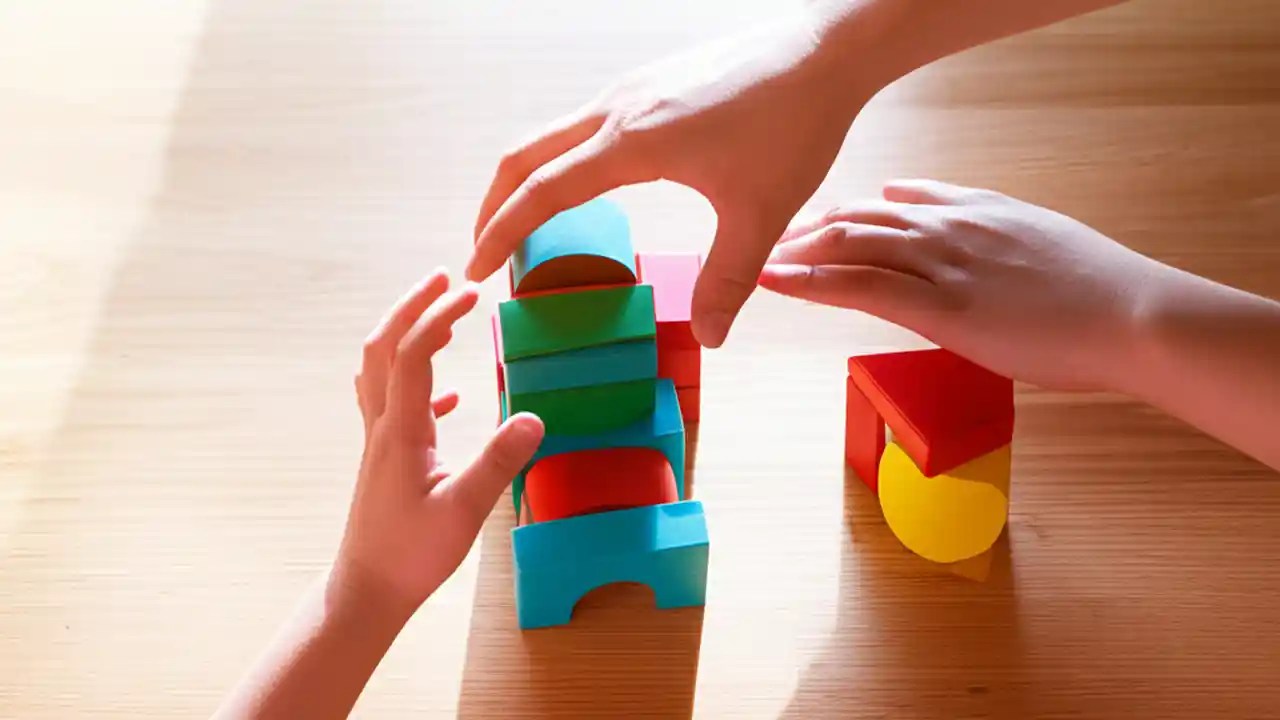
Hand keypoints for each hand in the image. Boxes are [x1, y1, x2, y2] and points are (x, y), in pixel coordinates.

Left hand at [333, 270, 544, 618]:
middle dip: (410, 307)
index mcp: (400, 431)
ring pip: (379, 371)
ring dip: (406, 336)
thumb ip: (498, 462)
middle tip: (443, 279)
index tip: (472, 291)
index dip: (438, 315)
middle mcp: (382, 427)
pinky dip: (420, 386)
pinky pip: (394, 406)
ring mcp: (379, 443)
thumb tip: (534, 417)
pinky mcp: (386, 461)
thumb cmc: (411, 555)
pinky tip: (453, 402)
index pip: (412, 353)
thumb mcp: (464, 510)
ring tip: (441, 316)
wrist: (368, 591)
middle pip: (382, 348)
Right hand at [469, 10, 881, 347]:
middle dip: (494, 205)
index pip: (540, 191)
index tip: (474, 268)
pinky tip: (586, 186)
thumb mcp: (761, 213)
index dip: (500, 233)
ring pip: (550, 134)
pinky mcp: (650, 84)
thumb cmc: (794, 123)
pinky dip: (560, 160)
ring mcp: (631, 89)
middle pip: (523, 154)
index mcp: (631, 143)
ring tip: (526, 226)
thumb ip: (728, 279)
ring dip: (526, 179)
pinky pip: (582, 124)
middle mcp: (617, 108)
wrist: (824, 50)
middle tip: (484, 252)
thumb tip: (708, 337)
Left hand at [759, 179, 1168, 390]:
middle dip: (811, 229)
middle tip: (775, 244)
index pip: (895, 199)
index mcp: (976, 209)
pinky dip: (811, 282)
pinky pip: (859, 286)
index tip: (819, 225)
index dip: (849, 212)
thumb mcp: (1040, 247)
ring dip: (798, 251)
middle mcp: (950, 225)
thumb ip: (996, 241)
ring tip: (761, 261)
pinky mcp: (941, 307)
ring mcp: (943, 263)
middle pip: (861, 215)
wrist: (1133, 316)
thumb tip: (965, 244)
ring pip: (851, 242)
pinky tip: (777, 282)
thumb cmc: (1098, 294)